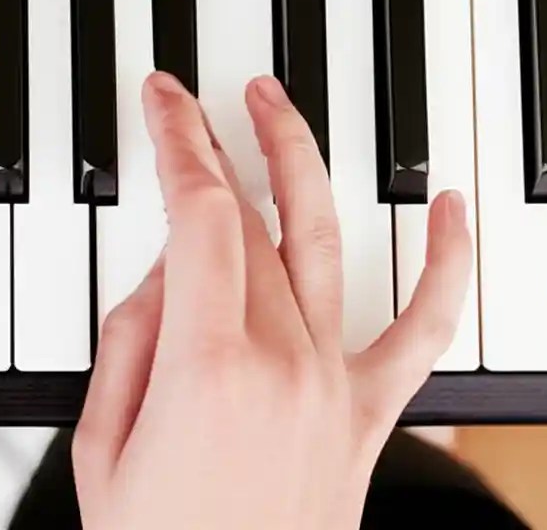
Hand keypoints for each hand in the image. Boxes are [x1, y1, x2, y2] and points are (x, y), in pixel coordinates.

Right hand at [73, 73, 472, 529]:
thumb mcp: (101, 444)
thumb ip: (128, 341)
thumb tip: (159, 272)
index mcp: (205, 367)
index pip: (199, 214)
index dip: (181, 142)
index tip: (165, 104)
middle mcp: (281, 364)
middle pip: (251, 222)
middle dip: (215, 151)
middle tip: (192, 108)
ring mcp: (332, 386)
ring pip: (321, 242)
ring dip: (299, 162)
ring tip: (274, 107)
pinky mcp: (369, 416)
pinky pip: (423, 328)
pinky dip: (445, 262)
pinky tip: (445, 208)